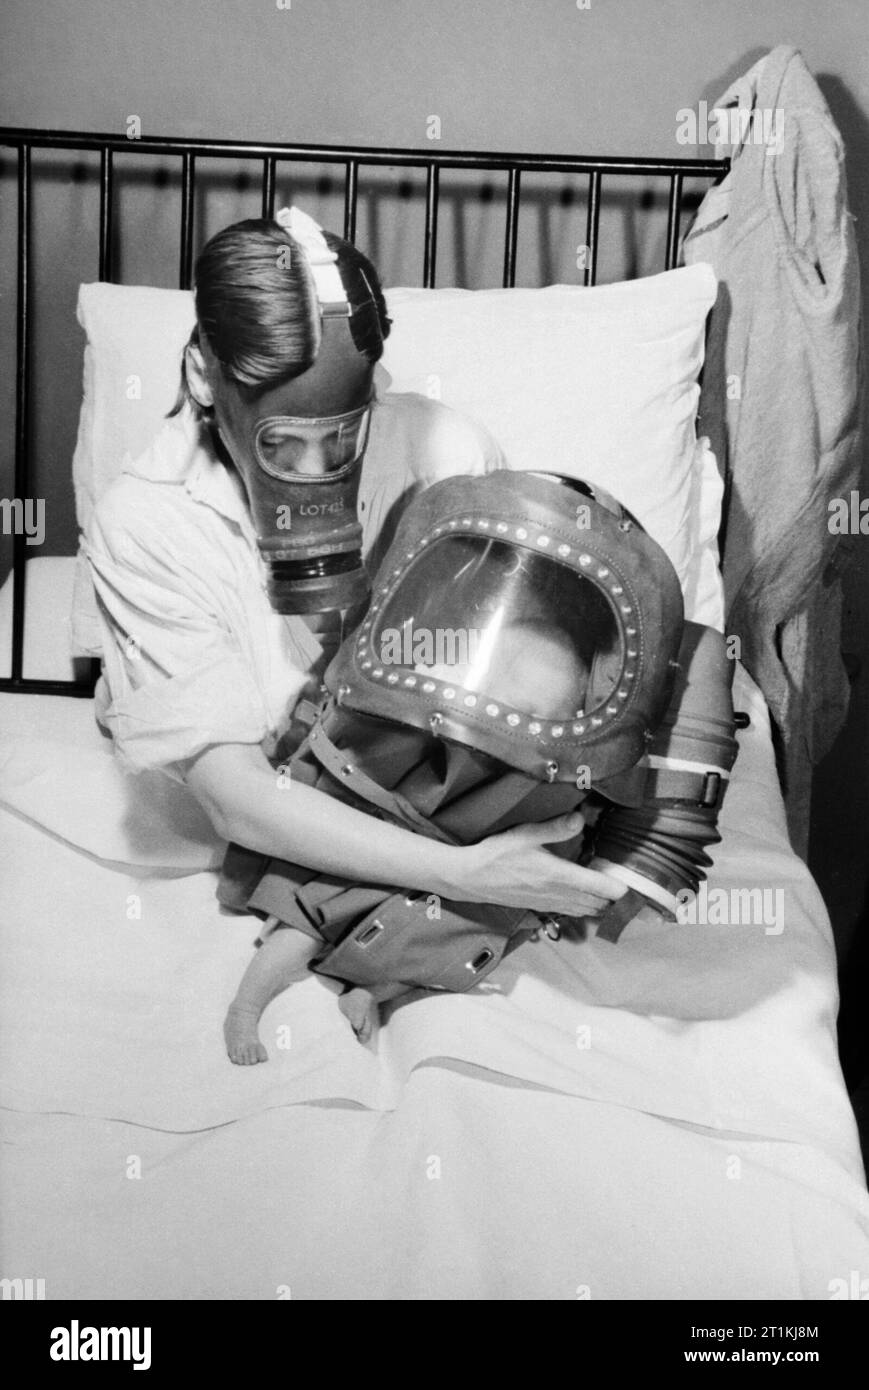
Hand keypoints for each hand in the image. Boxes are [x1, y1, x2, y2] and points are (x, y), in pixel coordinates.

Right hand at [446, 811, 627, 917]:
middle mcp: (557, 894)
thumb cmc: (497, 854)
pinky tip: (584, 897)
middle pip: (597, 904)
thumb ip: (555, 828)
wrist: (471, 879)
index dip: (619, 889)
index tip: (632, 883)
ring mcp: (549, 904)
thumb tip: (581, 819)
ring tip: (609, 892)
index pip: (598, 887)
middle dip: (613, 899)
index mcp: (557, 875)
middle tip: (624, 884)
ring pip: (584, 911)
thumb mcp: (525, 834)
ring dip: (599, 904)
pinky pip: (570, 912)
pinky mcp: (540, 908)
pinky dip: (583, 907)